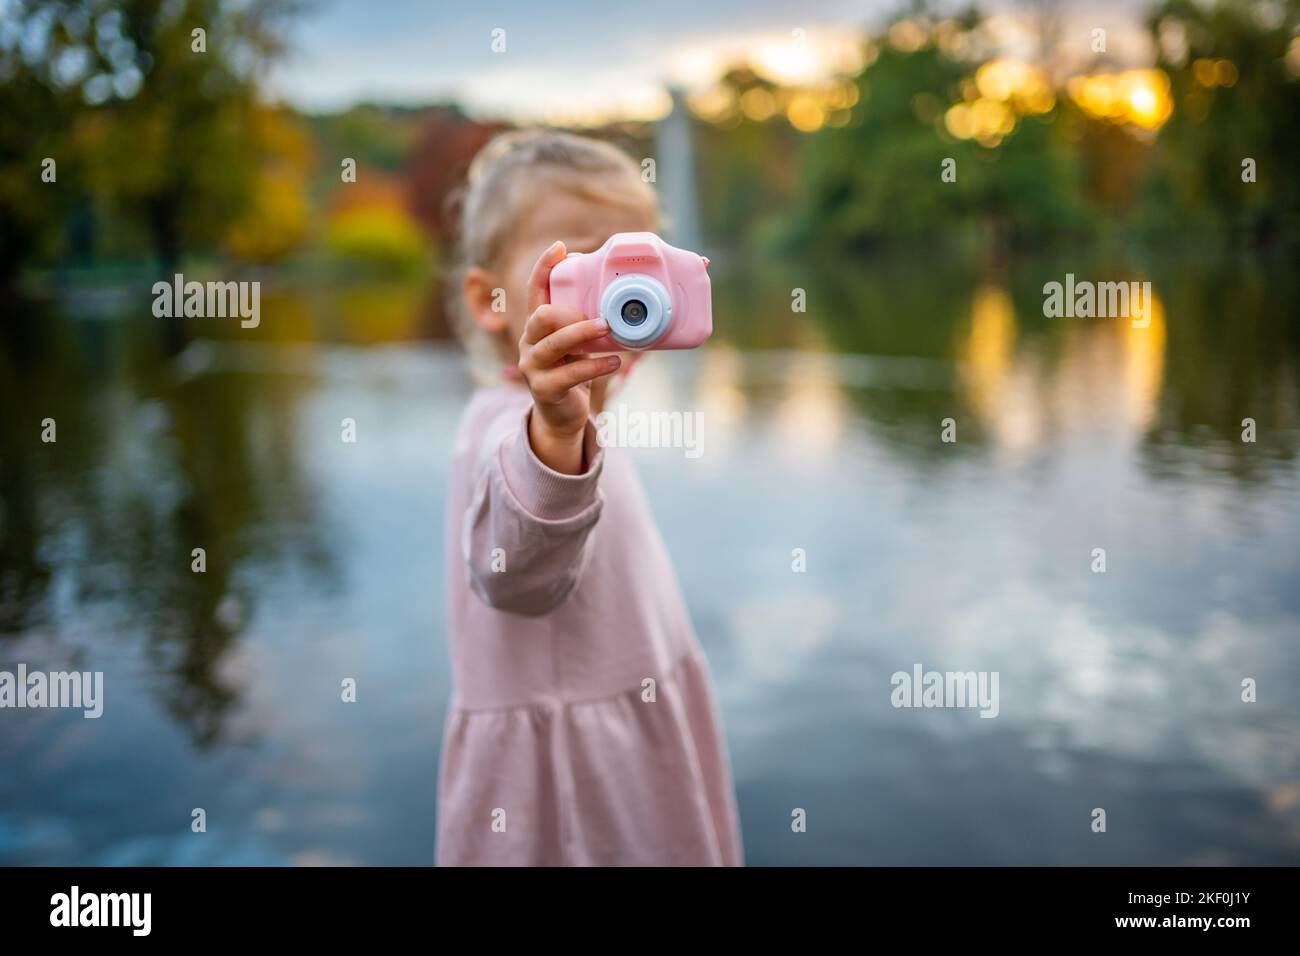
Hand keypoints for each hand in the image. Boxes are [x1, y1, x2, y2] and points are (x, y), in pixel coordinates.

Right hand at [518, 240, 621, 473]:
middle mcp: (529, 342)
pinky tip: (614, 362)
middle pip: (541, 315)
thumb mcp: (579, 344)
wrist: (561, 416)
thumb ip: (590, 322)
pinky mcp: (544, 389)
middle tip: (600, 316)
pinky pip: (569, 374)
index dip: (544, 267)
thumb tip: (629, 299)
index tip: (559, 247)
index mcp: (538, 326)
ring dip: (582, 333)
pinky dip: (595, 366)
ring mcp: (533, 367)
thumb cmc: (574, 372)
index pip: (535, 290)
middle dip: (570, 310)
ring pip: (553, 343)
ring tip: (608, 328)